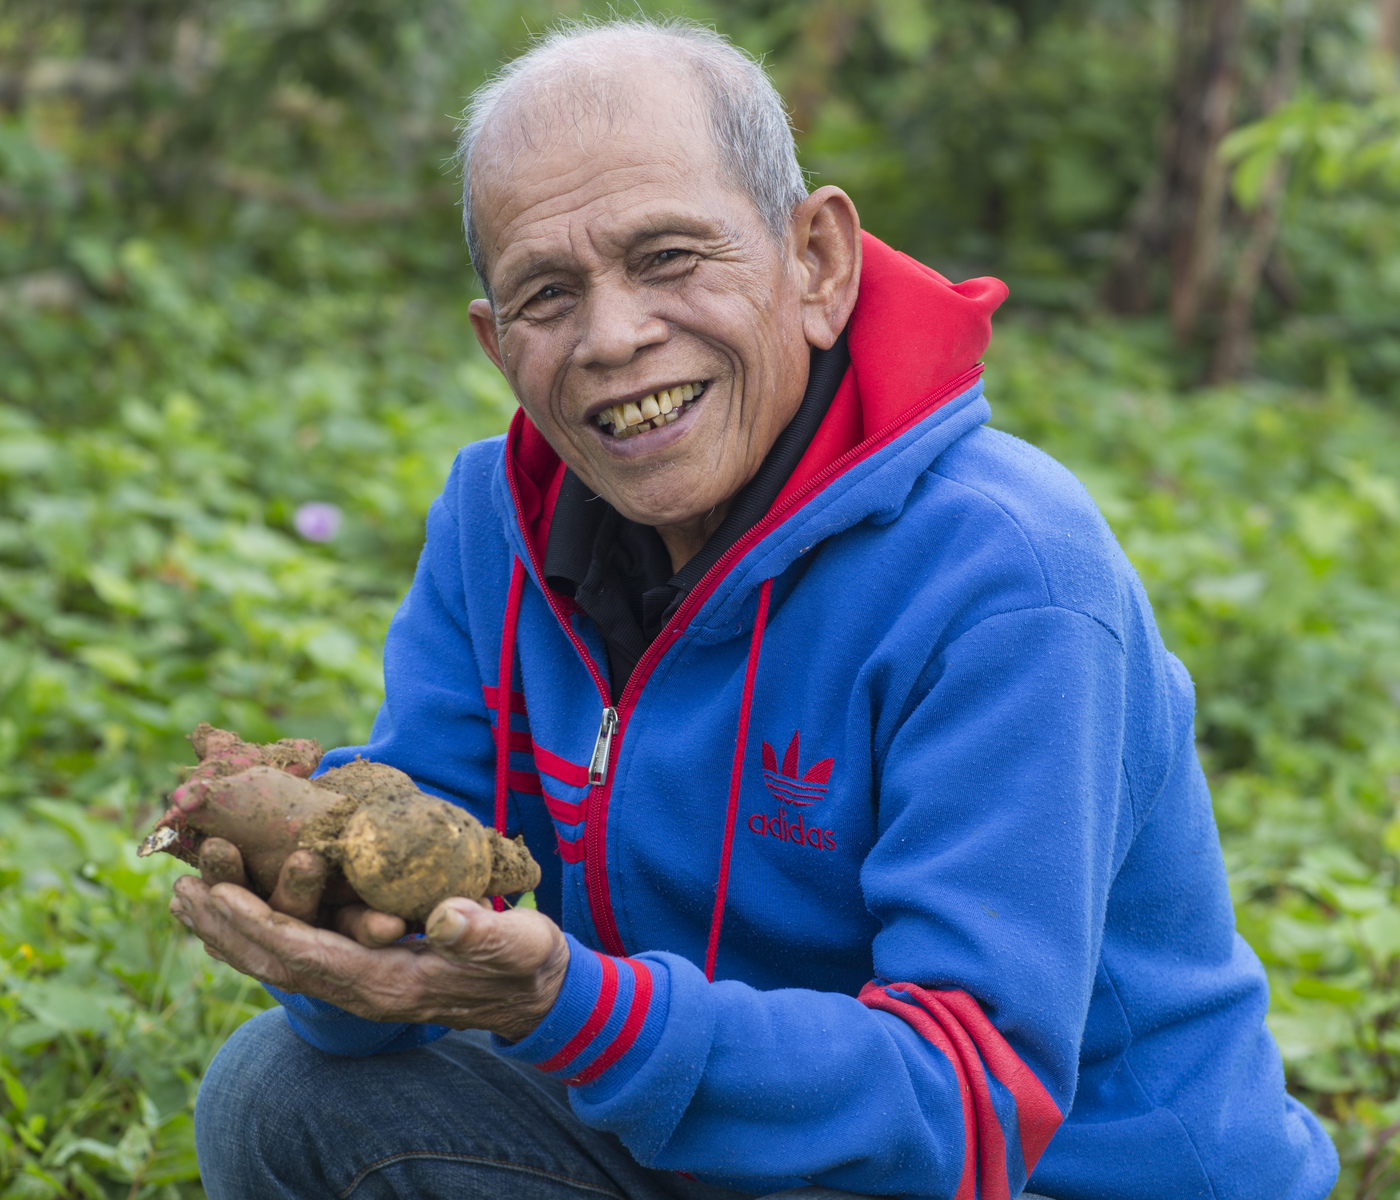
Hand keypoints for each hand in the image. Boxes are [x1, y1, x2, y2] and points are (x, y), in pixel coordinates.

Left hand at [170, 874, 569, 1041]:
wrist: (537, 992)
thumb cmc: (527, 962)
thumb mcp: (517, 944)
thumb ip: (482, 932)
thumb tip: (443, 917)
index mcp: (390, 984)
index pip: (307, 955)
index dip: (258, 924)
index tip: (216, 893)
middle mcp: (363, 990)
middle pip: (277, 963)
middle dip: (226, 928)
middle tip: (179, 891)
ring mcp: (361, 983)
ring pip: (281, 960)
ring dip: (232, 930)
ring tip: (190, 896)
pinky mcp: (365, 969)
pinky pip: (299, 951)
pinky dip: (261, 929)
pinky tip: (241, 907)